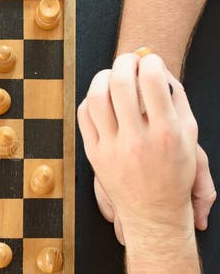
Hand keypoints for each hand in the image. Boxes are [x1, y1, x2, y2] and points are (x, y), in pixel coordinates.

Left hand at [78, 53, 200, 241]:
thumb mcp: (190, 136)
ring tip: (113, 74)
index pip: (152, 80)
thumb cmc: (175, 172)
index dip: (151, 61)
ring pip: (97, 96)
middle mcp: (137, 140)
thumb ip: (177, 100)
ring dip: (104, 76)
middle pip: (121, 82)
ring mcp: (112, 148)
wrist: (154, 213)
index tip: (151, 61)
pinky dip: (91, 98)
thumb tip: (159, 68)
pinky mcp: (94, 155)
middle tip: (129, 60)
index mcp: (166, 132)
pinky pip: (84, 115)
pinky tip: (101, 97)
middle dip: (124, 61)